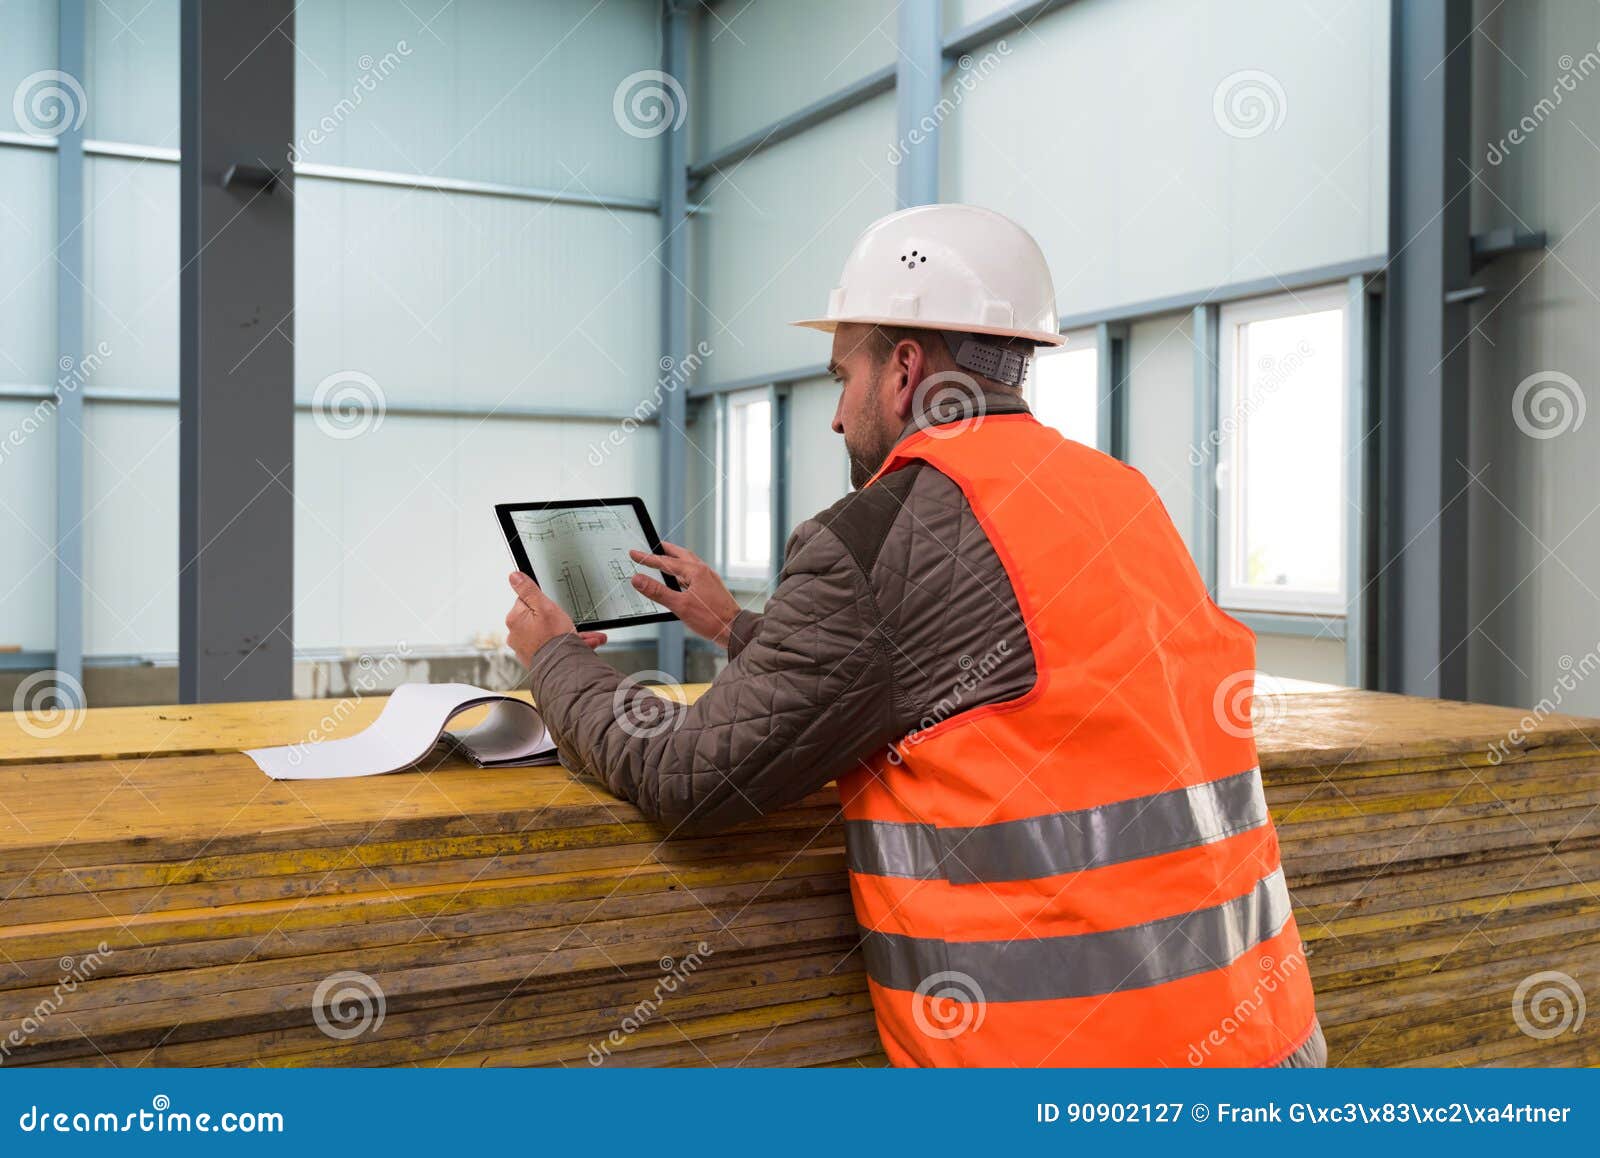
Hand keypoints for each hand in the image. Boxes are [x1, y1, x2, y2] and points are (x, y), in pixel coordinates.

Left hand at [505, 572, 606, 666]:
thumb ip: (527, 590)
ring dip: (566, 634)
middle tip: (571, 623)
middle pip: (538, 618)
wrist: (562, 668)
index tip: (553, 609)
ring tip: (586, 637)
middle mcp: (516, 634)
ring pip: (548, 634)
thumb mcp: (544, 606)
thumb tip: (514, 576)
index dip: (544, 603)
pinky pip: (552, 647)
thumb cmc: (553, 638)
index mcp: (515, 618)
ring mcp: (525, 647)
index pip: (527, 601)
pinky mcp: (535, 658)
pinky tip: (580, 645)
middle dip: (559, 620)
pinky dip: (564, 645)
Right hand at [628, 541, 742, 647]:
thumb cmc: (712, 619)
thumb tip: (639, 579)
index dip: (648, 558)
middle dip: (666, 550)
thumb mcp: (680, 606)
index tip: (635, 553)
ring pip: (689, 564)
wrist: (734, 630)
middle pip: (681, 555)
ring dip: (675, 560)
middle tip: (653, 545)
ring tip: (665, 560)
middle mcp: (704, 571)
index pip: (666, 561)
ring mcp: (709, 579)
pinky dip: (683, 572)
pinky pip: (694, 574)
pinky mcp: (711, 588)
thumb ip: (657, 591)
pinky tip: (680, 580)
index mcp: (696, 571)